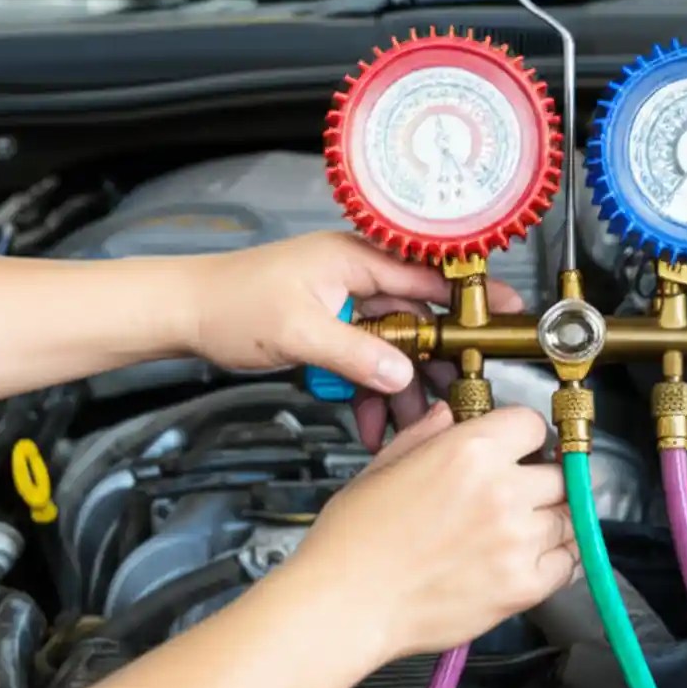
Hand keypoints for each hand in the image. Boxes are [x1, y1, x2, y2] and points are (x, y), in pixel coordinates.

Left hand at [185, 232, 522, 446]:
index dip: (469, 298)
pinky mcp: (330, 329)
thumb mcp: (298, 331)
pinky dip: (368, 392)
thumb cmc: (229, 303)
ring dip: (398, 389)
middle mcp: (355, 277)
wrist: (183, 313)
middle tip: (455, 397)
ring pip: (393, 349)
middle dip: (432, 365)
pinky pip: (365, 363)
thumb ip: (356, 354)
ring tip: (406, 428)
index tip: (503, 317)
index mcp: (354, 259)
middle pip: (417, 320)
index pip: (428, 275)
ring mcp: (344, 304)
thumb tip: (402, 375)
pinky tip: (369, 423)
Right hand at [290, 403, 579, 661]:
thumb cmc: (354, 540)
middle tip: (523, 490)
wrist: (345, 601)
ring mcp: (516, 541)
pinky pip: (569, 563)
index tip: (520, 449)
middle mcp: (501, 492)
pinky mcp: (521, 586)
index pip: (532, 425)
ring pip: (570, 517)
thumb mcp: (385, 465)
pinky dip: (558, 559)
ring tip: (523, 526)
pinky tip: (532, 557)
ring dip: (552, 518)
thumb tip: (449, 417)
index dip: (524, 436)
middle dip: (543, 478)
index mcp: (470, 453)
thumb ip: (428, 435)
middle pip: (560, 473)